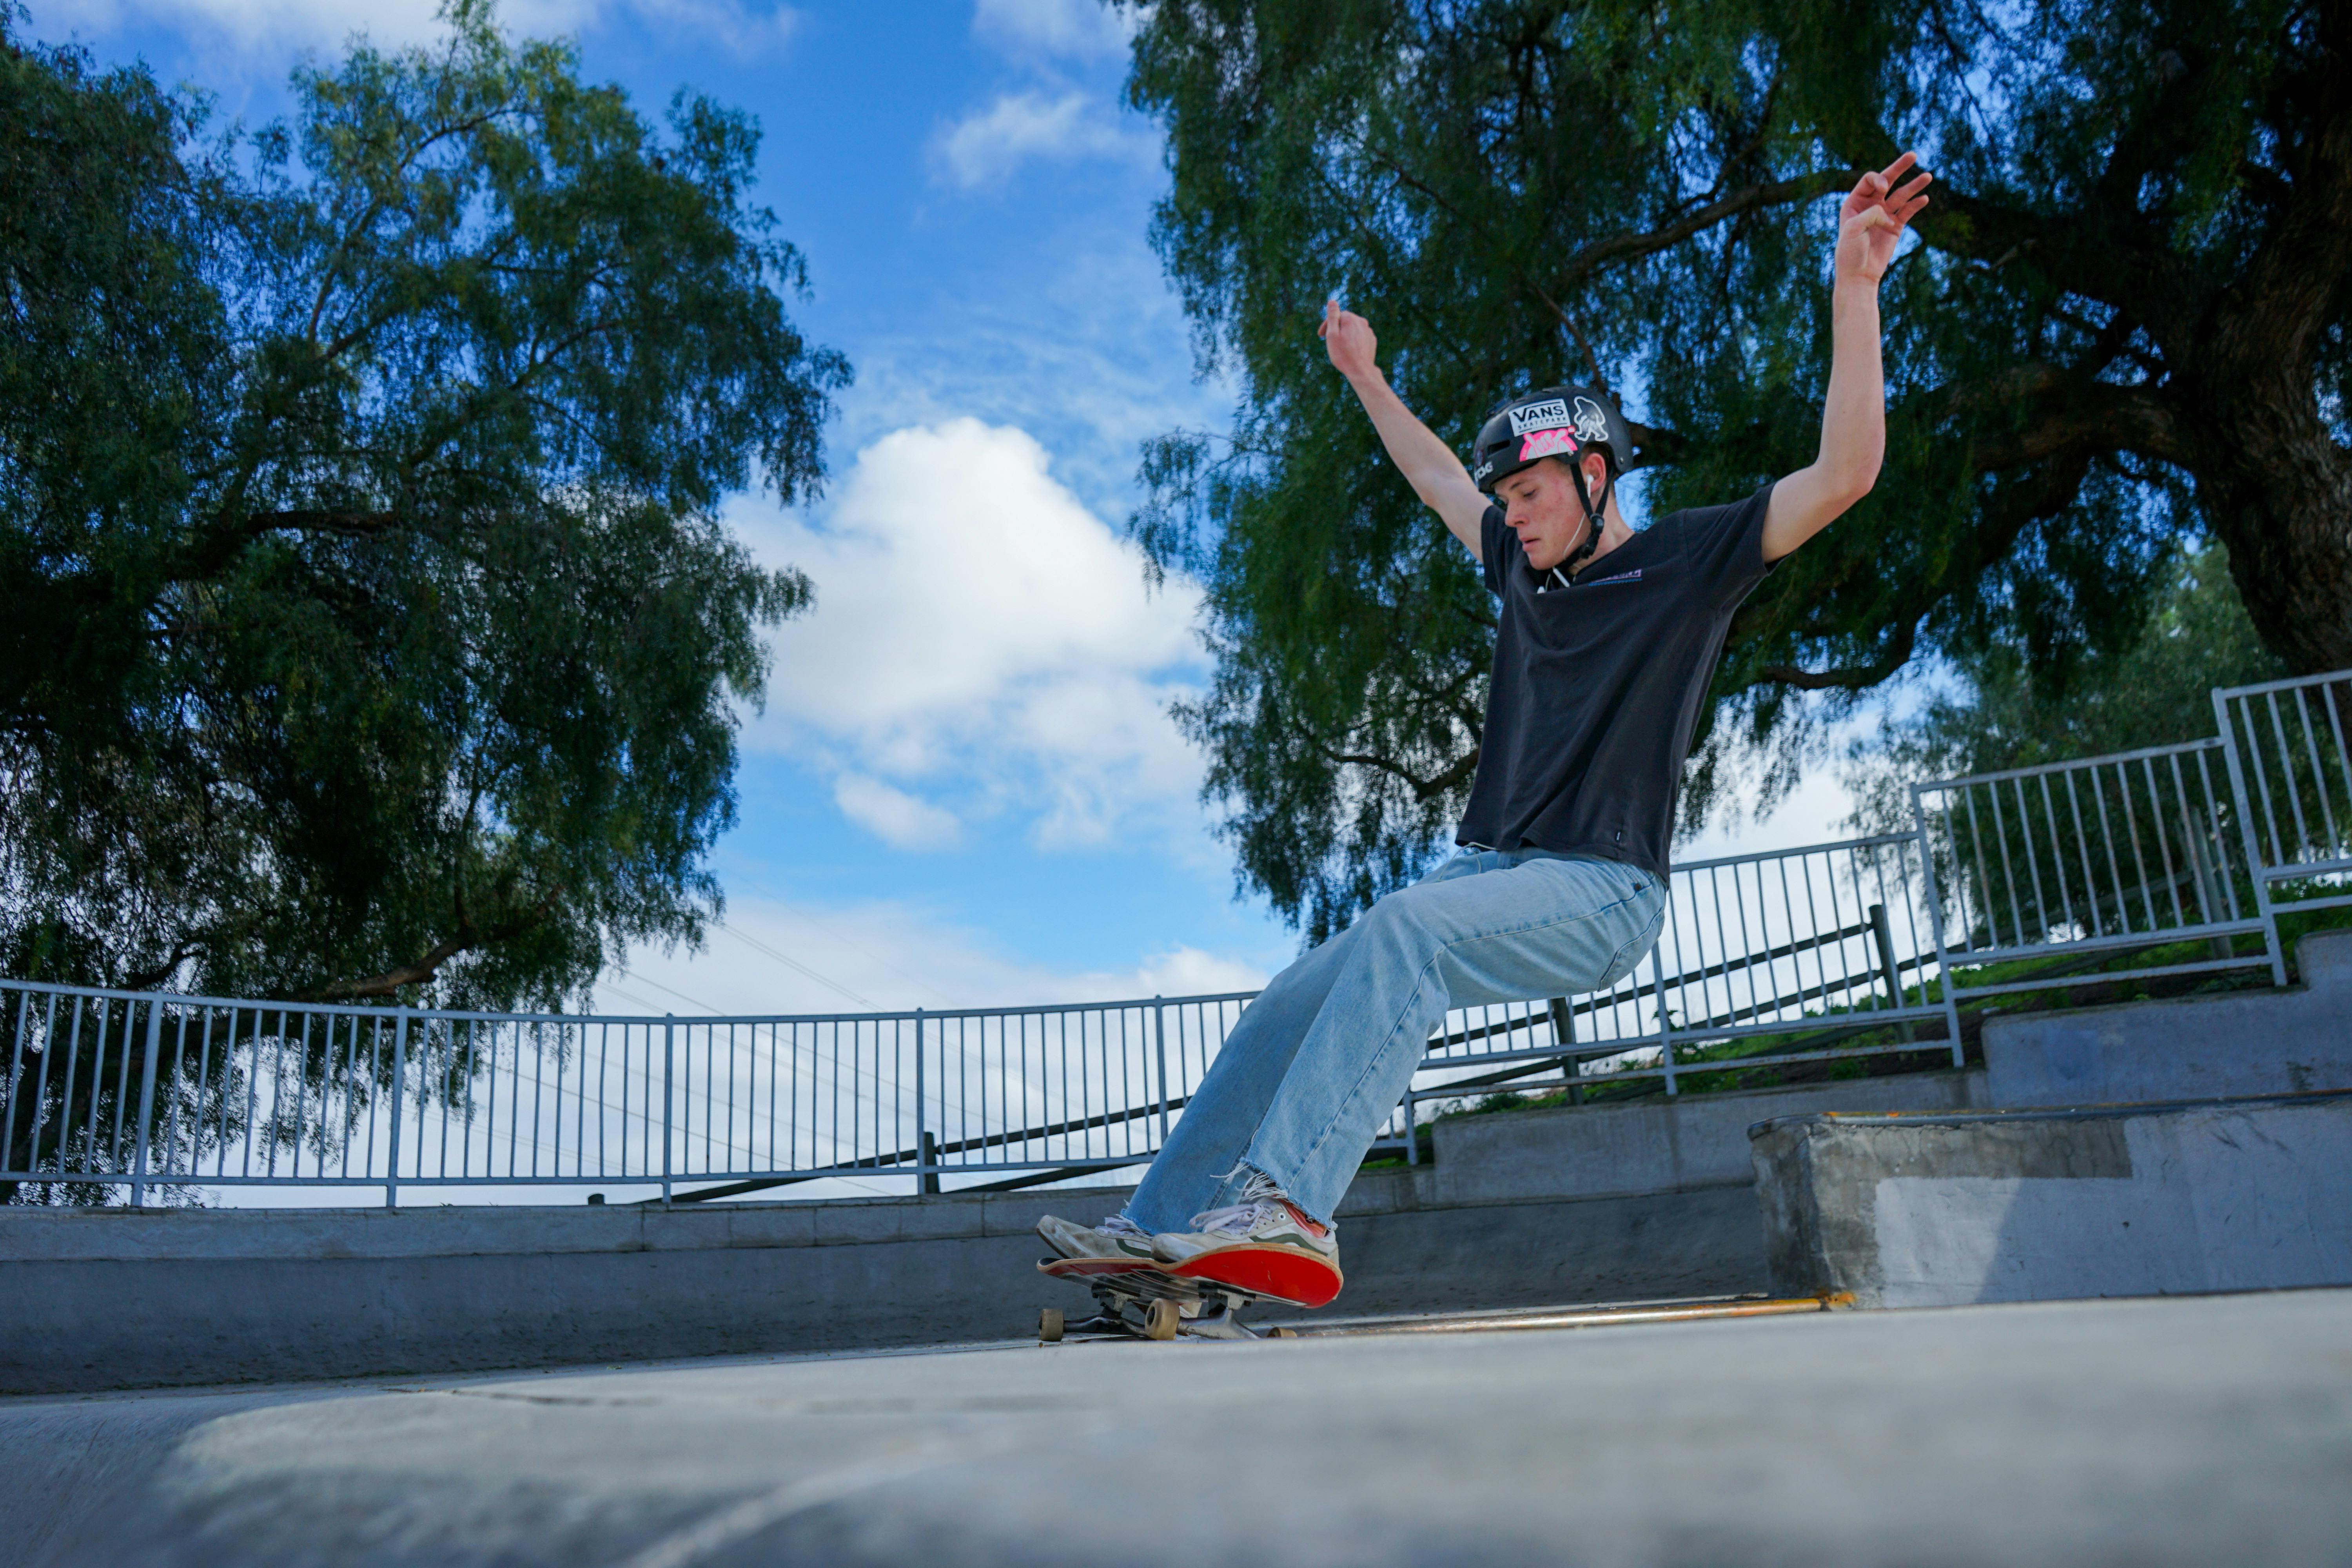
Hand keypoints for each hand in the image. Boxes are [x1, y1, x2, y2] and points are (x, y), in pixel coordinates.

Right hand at [1320, 298, 1378, 381]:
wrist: (1360, 370)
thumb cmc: (1343, 354)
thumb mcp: (1332, 335)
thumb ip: (1332, 317)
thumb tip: (1332, 301)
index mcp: (1350, 318)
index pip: (1335, 315)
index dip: (1326, 325)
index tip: (1320, 336)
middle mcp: (1361, 321)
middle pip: (1345, 321)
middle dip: (1336, 328)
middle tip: (1328, 341)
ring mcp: (1368, 331)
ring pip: (1353, 329)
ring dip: (1345, 334)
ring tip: (1339, 347)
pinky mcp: (1371, 340)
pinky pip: (1359, 336)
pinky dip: (1353, 340)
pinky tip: (1349, 350)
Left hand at [1834, 152, 1931, 287]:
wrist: (1859, 274)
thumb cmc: (1850, 252)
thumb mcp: (1853, 229)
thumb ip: (1870, 214)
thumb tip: (1889, 213)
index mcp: (1854, 203)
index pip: (1870, 180)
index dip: (1879, 179)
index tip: (1884, 189)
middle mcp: (1869, 206)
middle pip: (1887, 181)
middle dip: (1899, 168)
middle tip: (1912, 155)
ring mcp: (1883, 215)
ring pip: (1901, 195)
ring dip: (1914, 185)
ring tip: (1928, 176)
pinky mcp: (1895, 226)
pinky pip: (1908, 211)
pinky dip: (1916, 205)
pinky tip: (1924, 198)